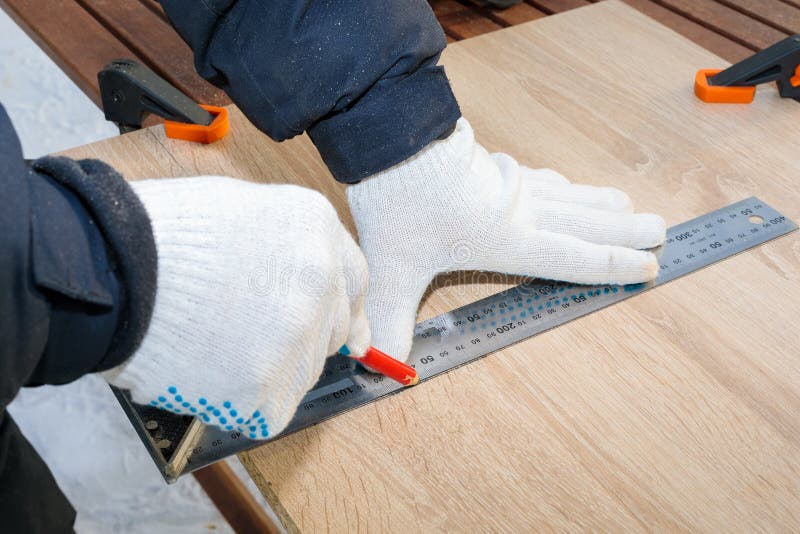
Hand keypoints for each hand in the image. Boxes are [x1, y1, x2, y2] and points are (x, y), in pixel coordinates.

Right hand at [104, 177, 369, 437]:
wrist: (108, 269)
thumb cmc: (163, 233)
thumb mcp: (242, 210)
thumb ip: (293, 249)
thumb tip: (328, 300)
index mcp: (316, 229)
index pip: (354, 282)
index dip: (341, 308)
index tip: (340, 330)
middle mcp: (320, 280)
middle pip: (332, 330)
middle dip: (301, 337)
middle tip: (251, 335)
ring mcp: (296, 336)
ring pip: (304, 372)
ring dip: (271, 370)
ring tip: (216, 348)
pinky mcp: (266, 388)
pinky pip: (272, 409)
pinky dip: (246, 403)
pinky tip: (211, 376)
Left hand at [347, 118, 664, 360]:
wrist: (390, 138)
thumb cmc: (399, 204)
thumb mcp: (392, 271)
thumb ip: (390, 320)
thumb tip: (382, 367)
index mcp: (508, 240)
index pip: (572, 260)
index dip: (611, 268)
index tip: (647, 268)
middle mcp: (520, 211)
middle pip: (585, 223)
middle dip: (625, 232)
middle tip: (661, 231)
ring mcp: (511, 183)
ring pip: (570, 195)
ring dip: (602, 205)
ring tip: (628, 208)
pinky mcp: (496, 164)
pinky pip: (543, 178)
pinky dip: (565, 186)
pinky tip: (565, 185)